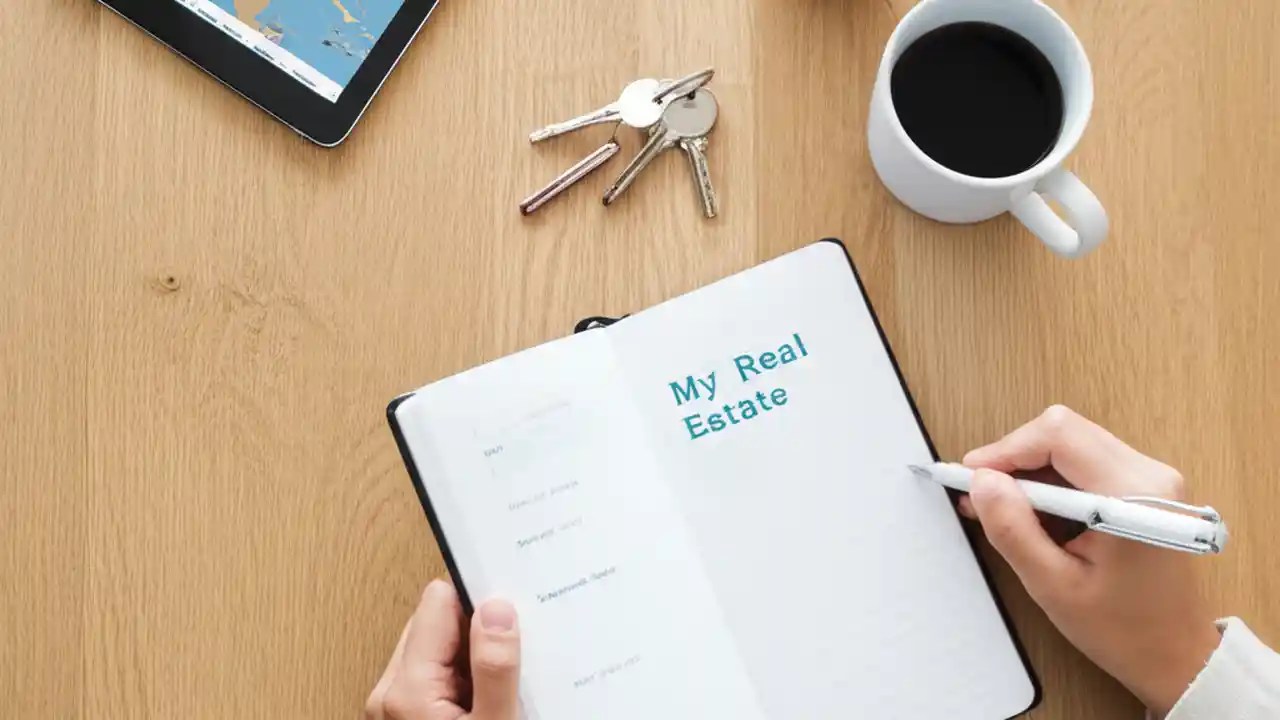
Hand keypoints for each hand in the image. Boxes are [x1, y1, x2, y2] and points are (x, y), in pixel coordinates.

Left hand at [365, 580, 520, 719]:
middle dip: (476, 633)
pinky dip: (461, 679)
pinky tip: (483, 700)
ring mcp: (393, 704)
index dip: (477, 601)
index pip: (437, 602)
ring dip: (470, 658)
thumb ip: (494, 668)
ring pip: (437, 649)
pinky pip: (433, 675)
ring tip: (498, 688)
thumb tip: (497, 611)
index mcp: (408, 687)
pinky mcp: (402, 714)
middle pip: (436, 622)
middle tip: (511, 657)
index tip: (508, 611)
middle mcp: (390, 690)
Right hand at [959, 406, 1219, 716]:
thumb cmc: (1124, 629)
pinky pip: (1087, 460)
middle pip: (1065, 431)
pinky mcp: (1147, 486)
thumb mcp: (1053, 585)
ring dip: (1031, 467)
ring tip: (1001, 505)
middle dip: (1014, 456)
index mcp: (1133, 494)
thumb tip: (981, 482)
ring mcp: (1153, 477)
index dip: (1005, 449)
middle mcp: (1151, 474)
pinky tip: (1032, 509)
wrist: (1177, 654)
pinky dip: (1052, 477)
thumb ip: (1013, 529)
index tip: (971, 476)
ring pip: (1073, 442)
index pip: (1058, 436)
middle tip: (981, 490)